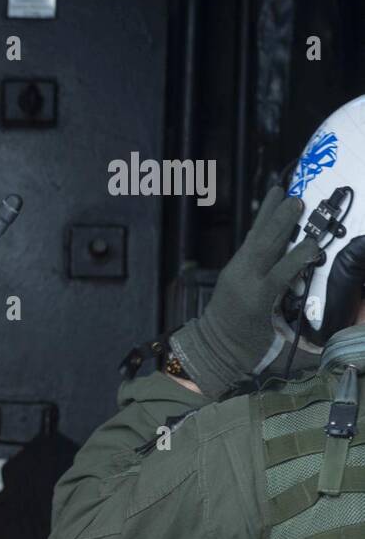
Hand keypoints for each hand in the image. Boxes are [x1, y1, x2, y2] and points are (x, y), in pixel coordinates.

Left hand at [171, 186, 321, 397]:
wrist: (212, 346)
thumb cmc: (248, 346)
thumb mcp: (273, 339)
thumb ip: (297, 328)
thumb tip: (326, 332)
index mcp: (256, 299)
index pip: (279, 273)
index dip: (297, 258)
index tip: (316, 245)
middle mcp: (244, 280)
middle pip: (264, 247)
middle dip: (280, 223)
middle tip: (297, 200)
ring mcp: (235, 272)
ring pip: (254, 239)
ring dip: (268, 215)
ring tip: (280, 192)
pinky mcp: (231, 268)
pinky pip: (248, 243)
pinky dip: (260, 226)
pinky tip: (268, 211)